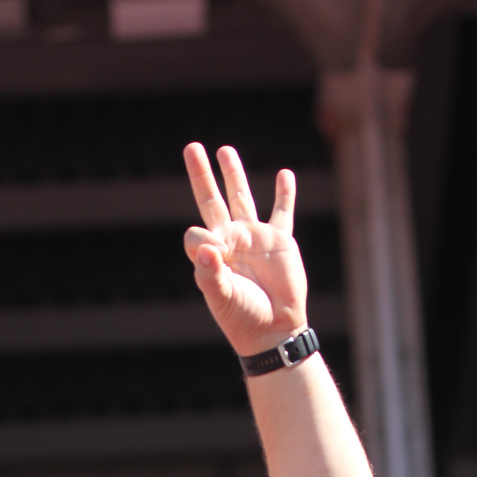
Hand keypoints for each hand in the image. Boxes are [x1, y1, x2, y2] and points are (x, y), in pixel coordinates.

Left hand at [183, 143, 307, 358]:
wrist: (274, 330)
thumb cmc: (243, 317)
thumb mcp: (222, 297)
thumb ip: (210, 273)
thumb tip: (208, 247)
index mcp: (212, 255)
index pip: (197, 234)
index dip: (203, 240)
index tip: (216, 256)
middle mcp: (231, 242)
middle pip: (212, 201)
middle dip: (201, 175)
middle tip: (191, 147)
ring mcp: (255, 239)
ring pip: (242, 198)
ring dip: (234, 174)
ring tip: (224, 151)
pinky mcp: (280, 241)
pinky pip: (283, 212)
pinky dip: (285, 194)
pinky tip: (284, 175)